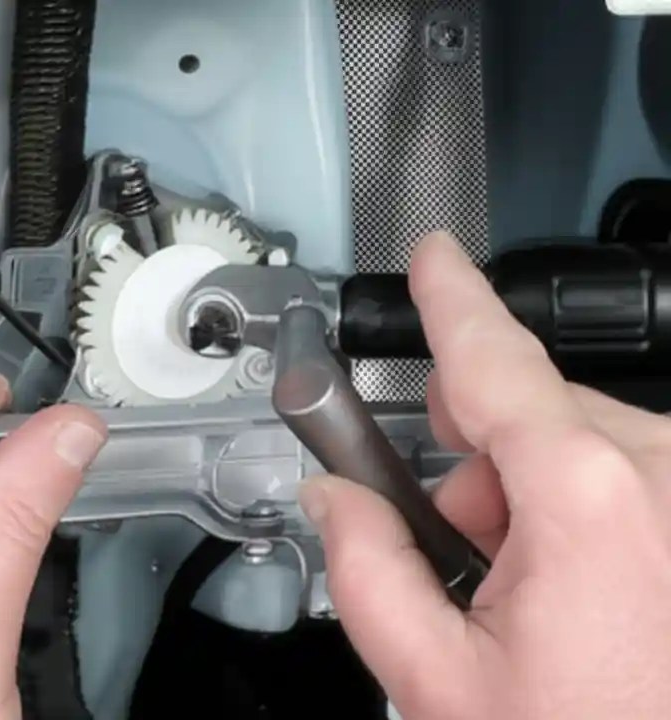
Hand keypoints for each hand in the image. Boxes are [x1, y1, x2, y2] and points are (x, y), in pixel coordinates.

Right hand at [302, 233, 670, 719]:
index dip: (451, 298)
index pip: (493, 360)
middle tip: (463, 561)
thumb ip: (364, 569)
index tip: (435, 255)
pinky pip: (622, 471)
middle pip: (522, 412)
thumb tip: (336, 498)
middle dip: (473, 469)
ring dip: (530, 499)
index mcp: (586, 496)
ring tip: (534, 601)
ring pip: (572, 445)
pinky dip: (581, 513)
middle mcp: (661, 471)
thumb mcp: (436, 679)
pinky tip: (581, 595)